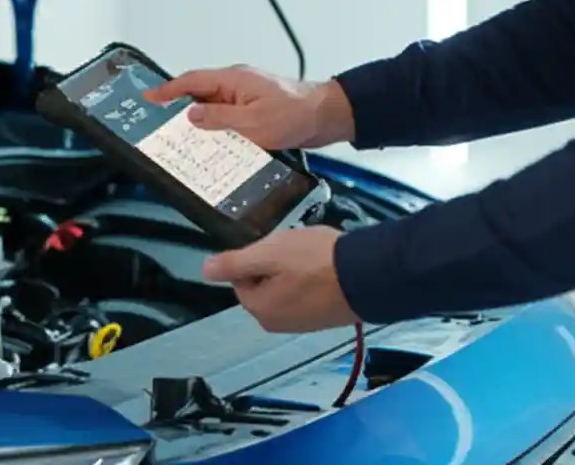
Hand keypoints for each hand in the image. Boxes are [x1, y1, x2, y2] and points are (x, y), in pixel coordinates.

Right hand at [144, 66, 354, 149]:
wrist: (328, 116)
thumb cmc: (297, 115)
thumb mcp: (253, 122)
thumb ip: (219, 119)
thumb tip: (192, 116)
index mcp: (234, 80)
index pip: (191, 81)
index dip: (168, 90)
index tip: (149, 98)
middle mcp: (237, 84)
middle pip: (199, 93)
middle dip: (178, 107)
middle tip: (159, 122)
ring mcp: (246, 96)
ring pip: (213, 107)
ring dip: (199, 121)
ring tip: (182, 138)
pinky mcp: (255, 109)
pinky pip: (228, 116)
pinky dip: (217, 127)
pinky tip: (213, 143)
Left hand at [204, 226, 357, 332]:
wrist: (369, 276)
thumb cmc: (317, 262)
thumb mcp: (268, 253)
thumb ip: (233, 263)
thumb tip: (205, 271)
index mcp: (259, 308)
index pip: (241, 276)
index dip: (257, 257)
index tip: (278, 250)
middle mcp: (276, 323)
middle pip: (263, 283)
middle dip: (276, 265)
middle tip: (297, 253)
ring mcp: (301, 323)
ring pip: (285, 287)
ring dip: (295, 272)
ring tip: (315, 261)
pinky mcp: (323, 319)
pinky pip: (307, 294)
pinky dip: (313, 280)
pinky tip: (327, 269)